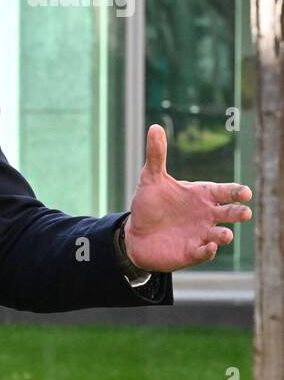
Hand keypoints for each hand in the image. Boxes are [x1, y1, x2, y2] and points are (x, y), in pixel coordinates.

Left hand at [124, 124, 252, 271]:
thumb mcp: (151, 178)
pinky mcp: (192, 252)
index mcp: (201, 195)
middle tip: (244, 212)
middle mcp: (206, 215)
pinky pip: (204, 252)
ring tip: (225, 234)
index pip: (224, 192)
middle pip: (229, 213)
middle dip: (238, 213)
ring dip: (224, 235)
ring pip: (220, 235)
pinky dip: (208, 251)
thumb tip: (154, 127)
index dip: (235, 192)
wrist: (136, 233)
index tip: (244, 193)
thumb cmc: (149, 204)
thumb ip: (157, 154)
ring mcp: (201, 234)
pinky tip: (209, 247)